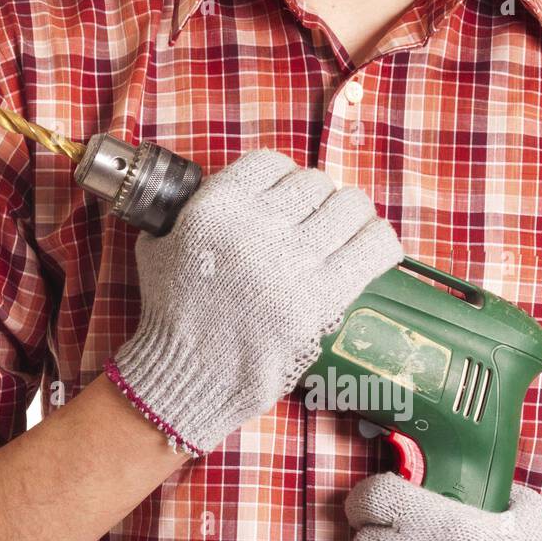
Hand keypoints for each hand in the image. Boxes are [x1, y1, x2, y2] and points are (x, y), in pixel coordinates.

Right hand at [106, 150, 402, 455]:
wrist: (191, 377)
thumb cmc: (173, 317)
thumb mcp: (160, 247)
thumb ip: (188, 212)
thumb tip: (222, 193)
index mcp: (217, 207)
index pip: (272, 163)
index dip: (285, 179)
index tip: (289, 199)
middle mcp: (259, 228)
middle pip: (315, 183)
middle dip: (319, 201)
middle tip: (319, 224)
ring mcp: (295, 263)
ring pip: (351, 207)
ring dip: (354, 217)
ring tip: (349, 234)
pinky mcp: (324, 298)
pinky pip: (374, 247)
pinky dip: (381, 243)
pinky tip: (377, 250)